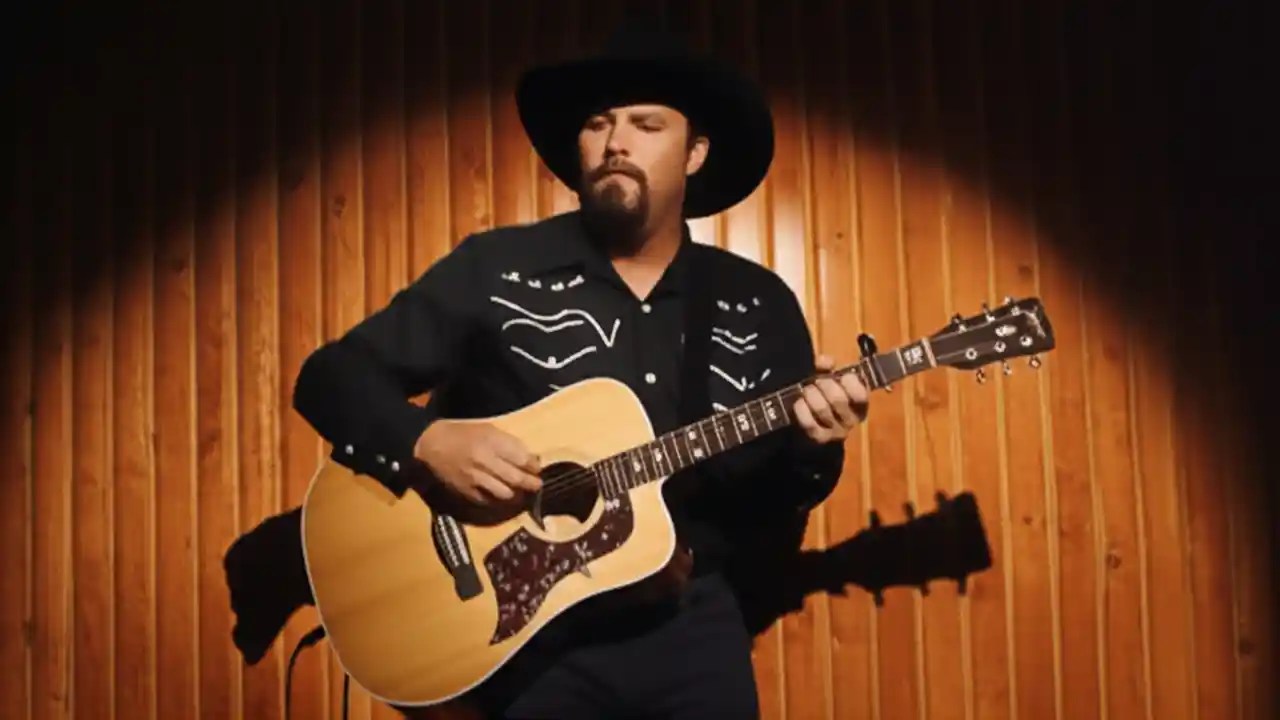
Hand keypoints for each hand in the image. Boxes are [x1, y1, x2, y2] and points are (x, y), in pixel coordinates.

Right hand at [413, 420, 542, 506]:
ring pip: (505, 493)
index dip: (533, 466)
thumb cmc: (461, 433)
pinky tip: (501, 496)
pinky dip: (498, 500)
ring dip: (516, 494)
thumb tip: (529, 458)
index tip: (537, 468)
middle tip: (537, 485)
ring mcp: (475, 478)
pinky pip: (488, 500)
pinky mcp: (466, 491)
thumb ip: (508, 444)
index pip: (521, 459)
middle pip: (516, 478)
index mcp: (491, 441)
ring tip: (521, 492)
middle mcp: (485, 461)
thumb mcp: (487, 429)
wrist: (429, 444)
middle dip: (531, 484)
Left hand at [793, 354, 869, 443]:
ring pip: (822, 409)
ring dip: (811, 395)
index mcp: (861, 404)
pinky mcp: (820, 438)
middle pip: (838, 399)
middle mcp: (852, 420)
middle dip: (823, 384)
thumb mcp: (828, 376)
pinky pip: (809, 423)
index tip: (840, 375)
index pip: (861, 394)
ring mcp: (836, 432)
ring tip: (806, 390)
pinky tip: (799, 402)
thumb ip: (827, 365)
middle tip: (816, 381)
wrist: (810, 420)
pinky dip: (802, 409)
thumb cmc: (824, 394)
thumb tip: (827, 362)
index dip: (849, 381)